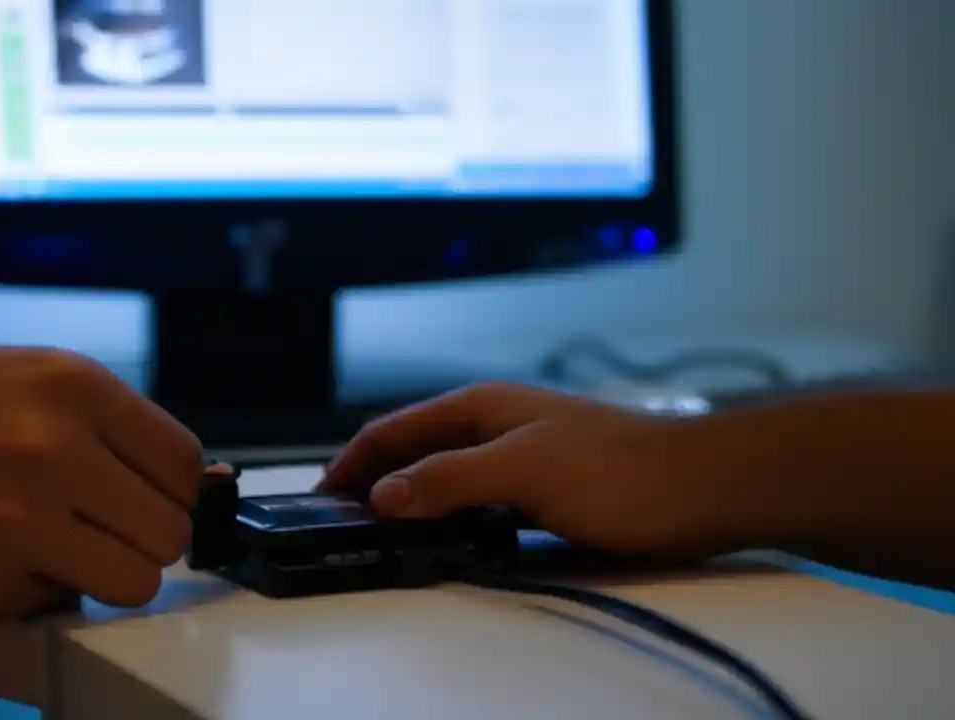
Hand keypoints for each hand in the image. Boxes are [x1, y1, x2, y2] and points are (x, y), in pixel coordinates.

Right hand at [0, 346, 201, 625]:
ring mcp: (20, 522)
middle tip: (96, 530)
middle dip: (141, 537)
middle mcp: (57, 450)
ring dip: (102, 575)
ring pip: (134, 581)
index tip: (148, 501)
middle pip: (170, 529)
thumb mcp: (14, 378)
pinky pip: (52, 605)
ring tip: (51, 551)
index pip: (184, 463)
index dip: (172, 491)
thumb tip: (193, 477)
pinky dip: (28, 593)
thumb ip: (103, 428)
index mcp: (73, 386)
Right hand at [321, 383, 733, 560]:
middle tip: (343, 521)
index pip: (395, 429)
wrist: (701, 487)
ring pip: (445, 475)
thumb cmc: (618, 470)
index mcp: (482, 406)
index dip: (353, 460)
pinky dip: (448, 515)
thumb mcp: (521, 471)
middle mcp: (495, 424)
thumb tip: (384, 494)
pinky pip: (477, 498)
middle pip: (415, 449)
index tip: (320, 497)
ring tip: (383, 534)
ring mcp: (520, 455)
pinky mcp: (543, 487)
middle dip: (374, 479)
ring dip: (411, 499)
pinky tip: (446, 539)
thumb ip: (449, 479)